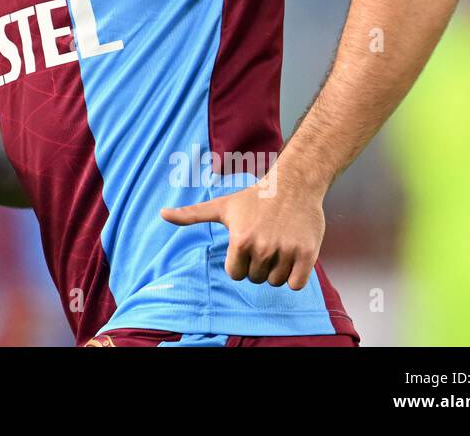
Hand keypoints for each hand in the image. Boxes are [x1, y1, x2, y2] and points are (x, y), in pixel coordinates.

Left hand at [159, 169, 325, 289]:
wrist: (293, 184)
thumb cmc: (254, 197)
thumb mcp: (221, 206)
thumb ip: (190, 214)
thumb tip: (161, 213)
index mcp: (240, 240)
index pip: (236, 274)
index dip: (240, 262)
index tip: (246, 243)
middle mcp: (263, 248)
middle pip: (256, 278)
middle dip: (258, 265)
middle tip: (264, 241)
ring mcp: (287, 252)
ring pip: (276, 282)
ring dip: (276, 270)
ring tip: (278, 245)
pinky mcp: (308, 255)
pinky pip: (296, 284)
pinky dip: (295, 276)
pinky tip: (292, 256)